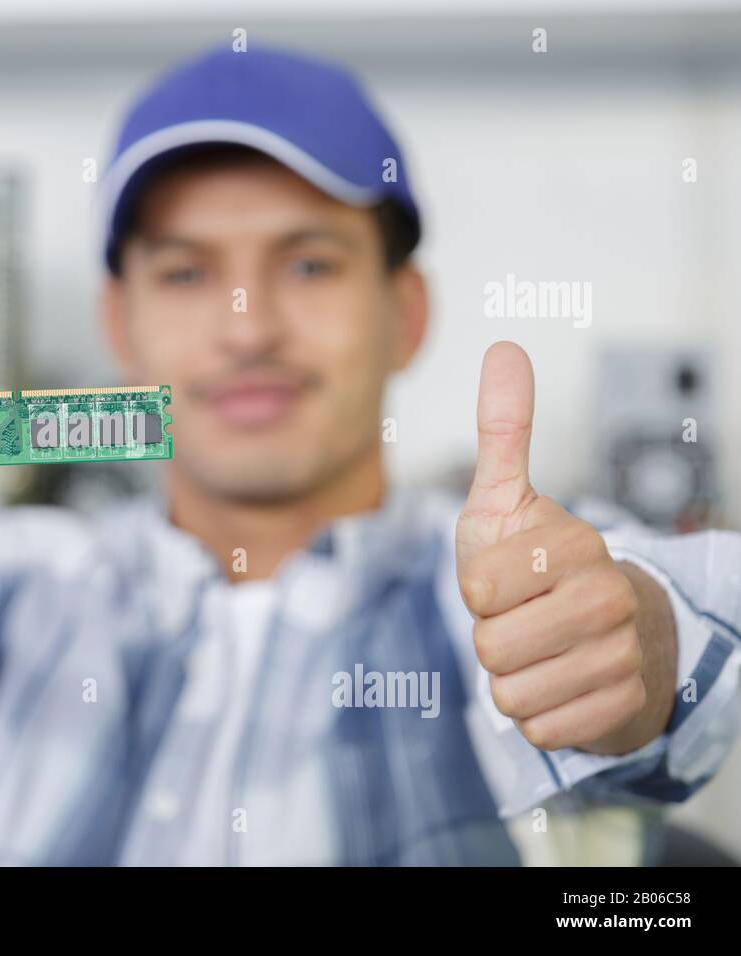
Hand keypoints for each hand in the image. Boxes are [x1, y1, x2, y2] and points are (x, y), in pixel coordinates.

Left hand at [456, 342, 675, 753]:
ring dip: (512, 679)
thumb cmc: (538, 565)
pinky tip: (563, 685)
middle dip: (491, 638)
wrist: (611, 632)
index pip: (479, 589)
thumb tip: (505, 348)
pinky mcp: (623, 709)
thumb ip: (504, 432)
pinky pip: (540, 730)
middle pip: (490, 648)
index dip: (478, 589)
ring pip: (511, 694)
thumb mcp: (508, 500)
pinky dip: (539, 715)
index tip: (506, 578)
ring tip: (541, 651)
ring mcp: (622, 656)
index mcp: (575, 545)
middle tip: (523, 619)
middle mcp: (608, 598)